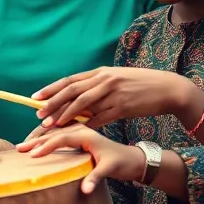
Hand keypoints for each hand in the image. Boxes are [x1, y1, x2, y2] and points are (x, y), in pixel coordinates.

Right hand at [20, 124, 145, 193]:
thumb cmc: (121, 163)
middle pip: (54, 133)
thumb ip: (95, 178)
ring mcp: (79, 131)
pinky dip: (45, 137)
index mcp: (87, 135)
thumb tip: (85, 190)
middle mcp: (81, 130)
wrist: (132, 158)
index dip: (46, 146)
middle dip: (36, 140)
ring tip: (22, 146)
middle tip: (19, 148)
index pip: (61, 138)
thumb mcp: (109, 169)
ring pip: (54, 132)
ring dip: (38, 138)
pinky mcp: (78, 136)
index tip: (33, 154)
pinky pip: (58, 134)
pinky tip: (35, 142)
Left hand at [33, 67, 203, 128]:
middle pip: (72, 91)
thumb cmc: (140, 85)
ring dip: (65, 115)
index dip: (51, 89)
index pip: (70, 80)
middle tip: (39, 115)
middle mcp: (105, 80)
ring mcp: (114, 93)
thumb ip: (97, 88)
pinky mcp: (123, 107)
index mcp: (101, 72)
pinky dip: (86, 124)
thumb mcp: (116, 80)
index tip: (35, 98)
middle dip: (53, 103)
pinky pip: (100, 117)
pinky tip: (76, 132)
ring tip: (51, 124)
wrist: (168, 88)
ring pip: (83, 104)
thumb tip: (76, 100)